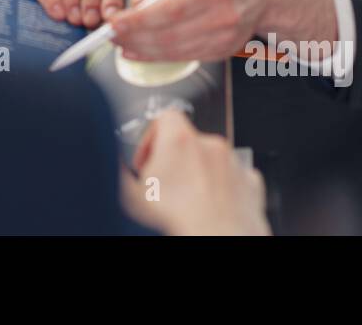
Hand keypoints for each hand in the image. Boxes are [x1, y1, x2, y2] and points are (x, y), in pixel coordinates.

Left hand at [109, 0, 269, 61]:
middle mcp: (222, 18)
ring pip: (174, 51)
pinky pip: (184, 57)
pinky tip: (139, 50)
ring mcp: (224, 39)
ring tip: (119, 43)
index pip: (169, 11)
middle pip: (169, 36)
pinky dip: (158, 56)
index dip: (138, 21)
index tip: (114, 23)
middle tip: (108, 34)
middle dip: (133, 38)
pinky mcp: (222, 52)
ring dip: (142, 50)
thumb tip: (136, 2)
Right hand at [120, 109, 269, 235]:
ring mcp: (234, 165)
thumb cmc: (178, 225)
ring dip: (198, 175)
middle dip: (174, 162)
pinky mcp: (251, 185)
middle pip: (187, 141)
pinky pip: (234, 178)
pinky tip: (210, 208)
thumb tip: (110, 163)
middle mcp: (211, 146)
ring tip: (187, 203)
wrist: (216, 243)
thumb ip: (117, 169)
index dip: (150, 139)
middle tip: (163, 188)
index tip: (146, 162)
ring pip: (211, 160)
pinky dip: (223, 189)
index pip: (163, 117)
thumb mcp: (130, 196)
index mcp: (180, 140)